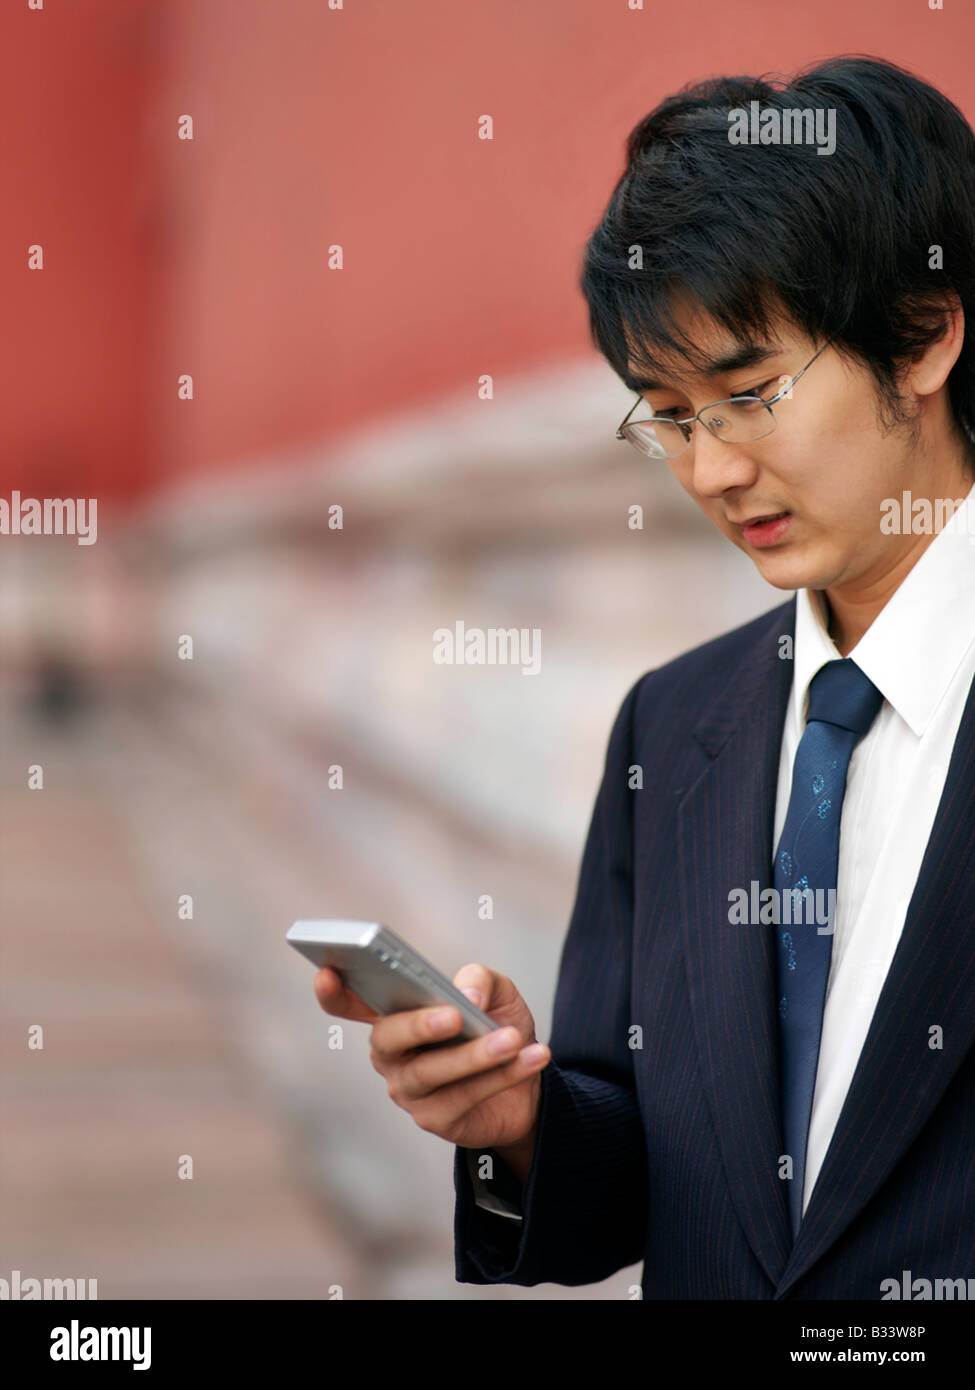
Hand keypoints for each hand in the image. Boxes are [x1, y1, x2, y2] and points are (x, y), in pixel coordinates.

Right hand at [313, 962, 548, 1158]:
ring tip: (512, 1039)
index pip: (349, 1003)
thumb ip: (479, 980)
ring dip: (476, 1055)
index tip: (328, 971)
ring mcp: (407, 1089)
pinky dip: (503, 1075)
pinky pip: (465, 1096)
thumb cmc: (497, 1025)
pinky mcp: (434, 1118)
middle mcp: (391, 1053)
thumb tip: (464, 995)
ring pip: (432, 1072)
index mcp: (395, 1014)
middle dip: (419, 1025)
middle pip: (388, 1038)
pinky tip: (533, 1057)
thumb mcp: (495, 992)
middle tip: (454, 1015)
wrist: (529, 1078)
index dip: (332, 990)